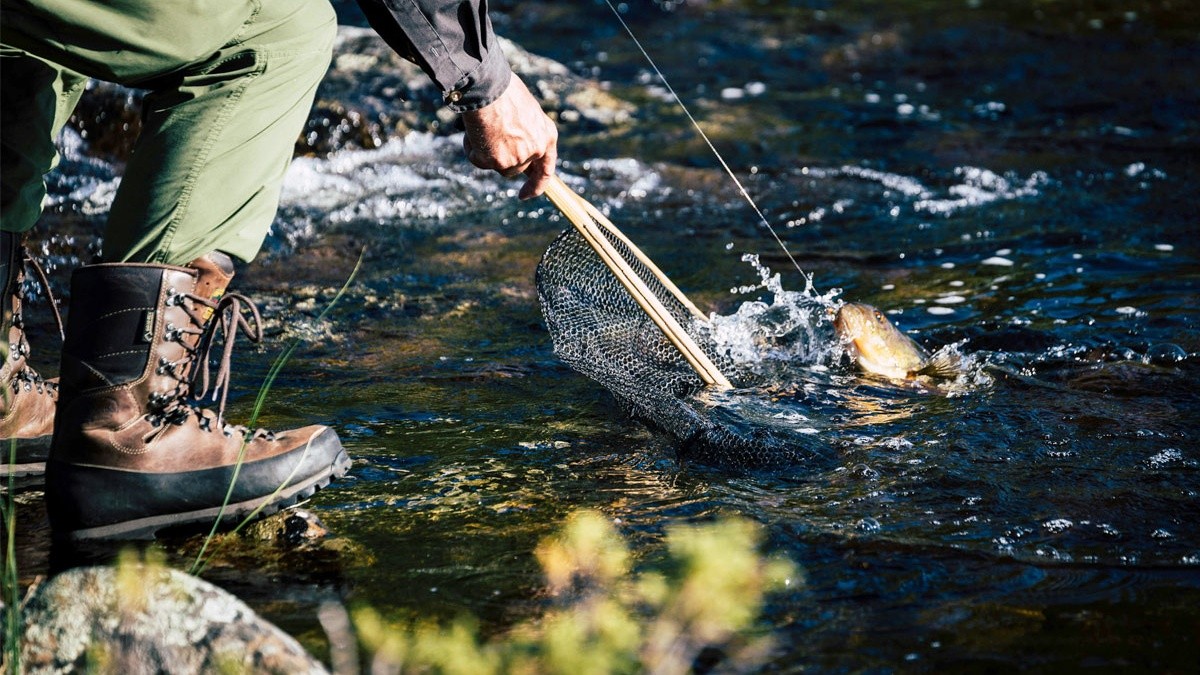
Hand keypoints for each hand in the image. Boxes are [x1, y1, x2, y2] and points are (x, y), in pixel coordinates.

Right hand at [461, 73, 557, 199]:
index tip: (525, 195)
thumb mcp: (525, 112)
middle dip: (501, 159)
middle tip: (486, 142)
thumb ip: (524, 132)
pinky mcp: (496, 161)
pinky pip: (478, 160)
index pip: (546, 171)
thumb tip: (512, 144)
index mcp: (547, 136)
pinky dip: (471, 148)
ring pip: (496, 165)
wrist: (488, 87)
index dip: (536, 185)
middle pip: (516, 169)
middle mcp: (535, 150)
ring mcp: (516, 159)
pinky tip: (472, 130)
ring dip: (485, 151)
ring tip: (480, 126)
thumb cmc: (504, 90)